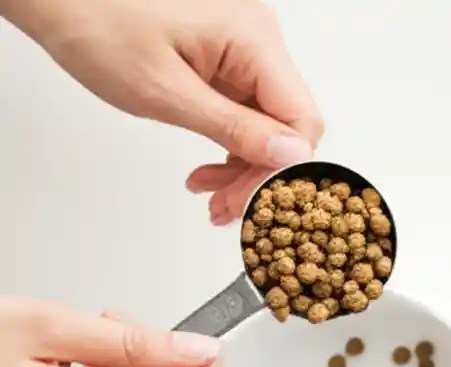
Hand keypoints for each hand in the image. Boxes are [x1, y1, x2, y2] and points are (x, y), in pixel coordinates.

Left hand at [0, 0, 323, 225]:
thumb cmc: (95, 22)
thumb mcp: (165, 92)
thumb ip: (234, 128)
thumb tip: (291, 157)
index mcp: (254, 39)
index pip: (302, 119)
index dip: (283, 170)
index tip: (253, 203)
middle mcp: (259, 36)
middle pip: (288, 123)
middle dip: (259, 172)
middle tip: (225, 208)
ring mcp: (243, 43)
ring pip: (268, 120)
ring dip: (244, 162)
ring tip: (209, 192)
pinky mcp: (226, 52)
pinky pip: (247, 106)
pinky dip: (231, 139)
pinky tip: (209, 164)